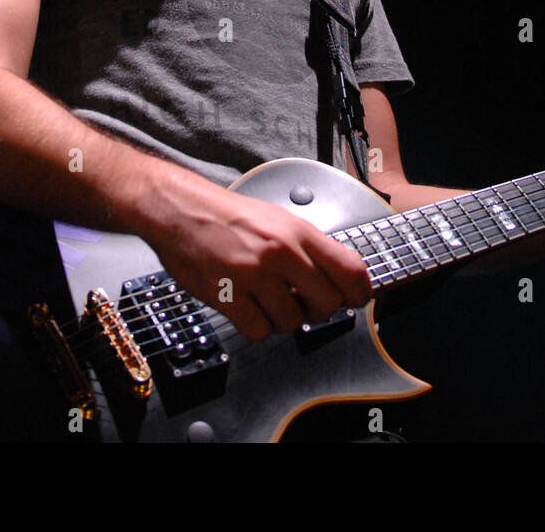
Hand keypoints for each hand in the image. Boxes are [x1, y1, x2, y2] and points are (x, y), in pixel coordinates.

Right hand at [150, 183, 372, 342]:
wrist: (184, 212)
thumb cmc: (233, 218)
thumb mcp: (280, 221)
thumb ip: (311, 248)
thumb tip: (340, 279)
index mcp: (298, 232)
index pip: (350, 269)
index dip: (360, 292)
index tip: (356, 299)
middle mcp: (281, 252)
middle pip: (327, 302)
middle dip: (318, 309)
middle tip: (304, 302)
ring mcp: (253, 275)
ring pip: (292, 321)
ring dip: (283, 319)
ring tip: (269, 301)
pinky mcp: (227, 295)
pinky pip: (259, 331)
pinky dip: (257, 326)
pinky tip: (249, 308)